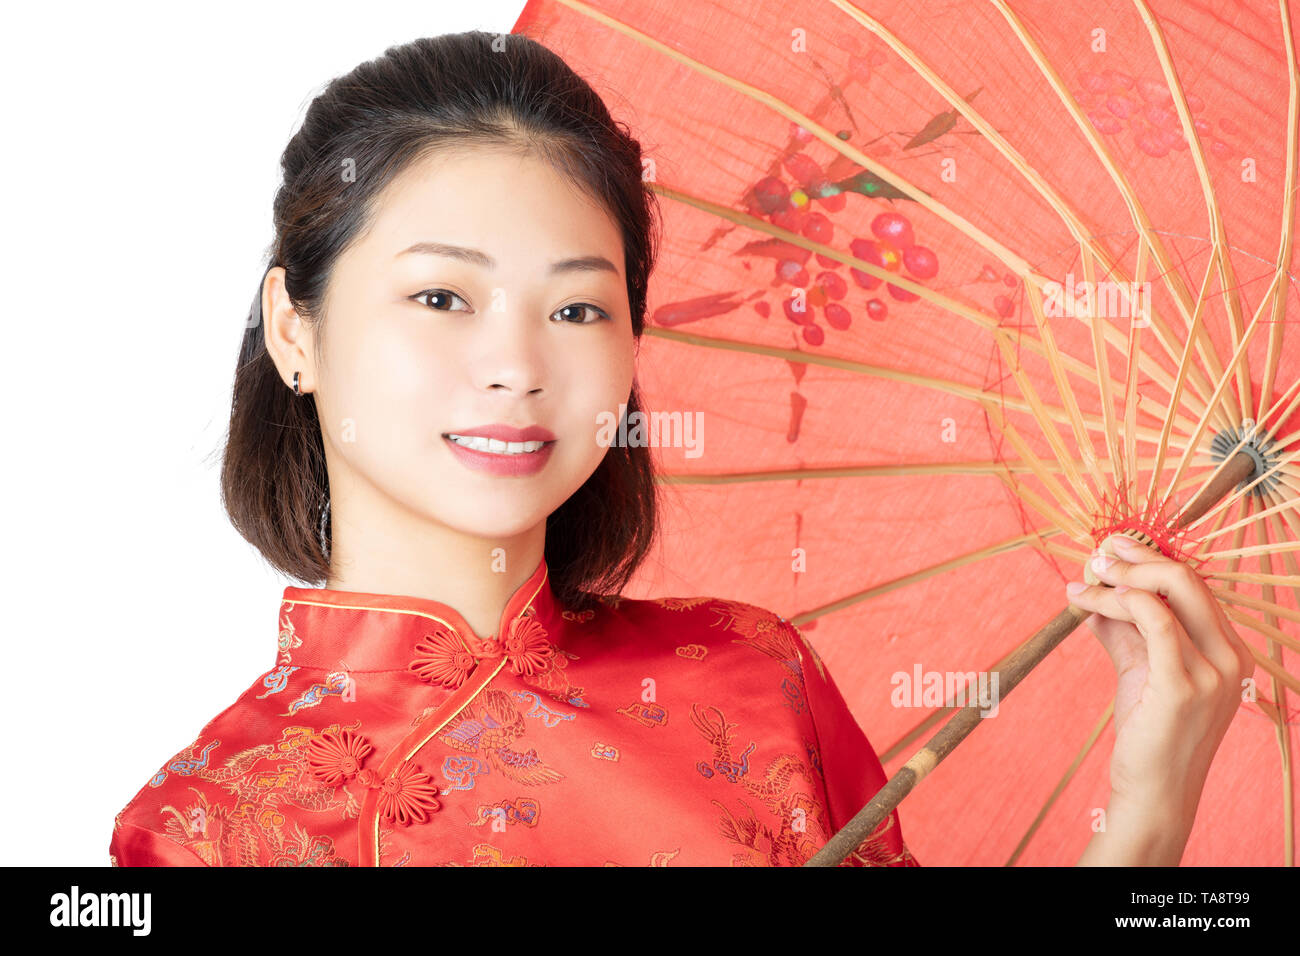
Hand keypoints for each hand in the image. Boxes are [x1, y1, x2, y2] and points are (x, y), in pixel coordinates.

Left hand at [1064, 534, 1253, 854]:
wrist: (1154, 792)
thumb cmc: (1148, 734)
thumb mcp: (1138, 669)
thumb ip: (1123, 631)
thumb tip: (1093, 594)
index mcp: (1228, 650)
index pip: (1192, 586)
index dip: (1149, 560)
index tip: (1111, 551)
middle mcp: (1230, 657)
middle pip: (1187, 579)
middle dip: (1137, 557)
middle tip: (1097, 554)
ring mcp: (1213, 672)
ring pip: (1165, 593)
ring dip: (1117, 578)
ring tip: (1082, 581)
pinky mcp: (1185, 685)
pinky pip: (1154, 619)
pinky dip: (1116, 601)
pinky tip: (1086, 603)